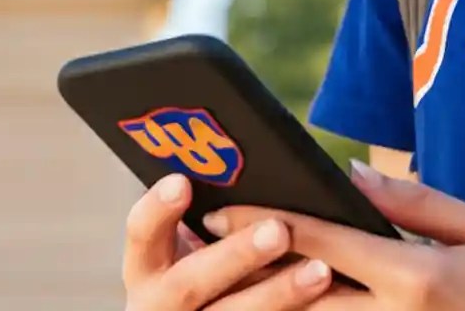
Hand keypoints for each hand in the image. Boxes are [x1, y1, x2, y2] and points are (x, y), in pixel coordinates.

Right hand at [122, 174, 334, 309]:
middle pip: (190, 282)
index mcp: (144, 268)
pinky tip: (323, 299)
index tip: (183, 181)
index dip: (158, 208)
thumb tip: (240, 168)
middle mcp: (158, 303)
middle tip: (278, 229)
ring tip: (320, 270)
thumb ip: (197, 223)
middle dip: (235, 255)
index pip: (141, 232)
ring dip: (278, 294)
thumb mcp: (176, 255)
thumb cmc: (192, 278)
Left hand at [201, 161, 464, 310]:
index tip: (215, 209)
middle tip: (194, 245)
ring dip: (259, 301)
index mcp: (416, 277)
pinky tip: (267, 303)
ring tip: (213, 279)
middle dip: (244, 267)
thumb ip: (416, 201)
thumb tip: (351, 172)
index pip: (319, 243)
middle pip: (298, 291)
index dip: (261, 223)